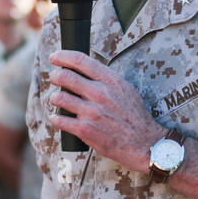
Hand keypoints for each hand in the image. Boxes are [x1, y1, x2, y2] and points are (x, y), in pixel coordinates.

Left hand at [45, 50, 160, 172]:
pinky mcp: (86, 129)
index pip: (81, 60)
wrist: (144, 142)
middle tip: (54, 78)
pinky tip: (56, 118)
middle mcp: (100, 94)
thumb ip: (106, 79)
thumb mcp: (125, 89)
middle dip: (55, 76)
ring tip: (56, 99)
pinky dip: (55, 118)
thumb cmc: (135, 116)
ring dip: (54, 97)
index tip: (55, 57)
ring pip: (59, 97)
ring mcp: (92, 112)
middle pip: (65, 76)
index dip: (63, 56)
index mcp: (110, 81)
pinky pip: (60, 120)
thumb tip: (87, 70)